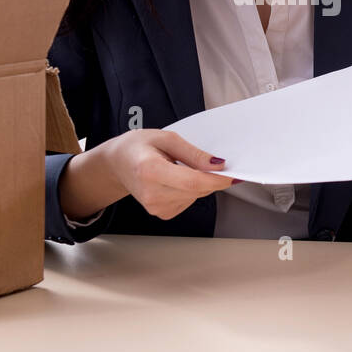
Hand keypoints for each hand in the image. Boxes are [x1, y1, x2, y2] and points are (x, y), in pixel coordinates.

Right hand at [102, 129, 235, 220]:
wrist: (118, 163)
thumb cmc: (139, 146)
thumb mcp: (167, 138)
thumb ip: (193, 153)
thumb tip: (218, 165)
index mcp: (150, 170)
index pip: (192, 181)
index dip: (216, 179)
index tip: (233, 174)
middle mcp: (151, 193)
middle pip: (197, 190)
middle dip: (211, 178)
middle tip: (212, 163)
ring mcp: (155, 207)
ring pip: (196, 196)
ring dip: (199, 183)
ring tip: (180, 167)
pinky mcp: (161, 213)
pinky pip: (189, 201)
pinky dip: (191, 190)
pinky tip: (176, 179)